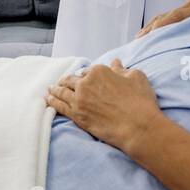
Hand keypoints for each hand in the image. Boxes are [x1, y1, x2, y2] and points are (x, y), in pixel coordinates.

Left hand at [45, 59, 161, 151]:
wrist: (137, 126)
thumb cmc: (140, 101)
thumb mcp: (136, 77)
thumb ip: (122, 69)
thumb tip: (115, 63)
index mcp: (99, 71)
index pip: (88, 71)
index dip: (87, 75)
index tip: (85, 78)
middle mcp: (86, 83)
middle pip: (72, 80)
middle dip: (66, 80)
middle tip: (61, 82)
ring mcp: (79, 100)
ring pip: (62, 92)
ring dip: (55, 89)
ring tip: (50, 89)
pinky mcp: (77, 116)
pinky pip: (60, 107)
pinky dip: (53, 102)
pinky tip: (49, 100)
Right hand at [136, 0, 189, 38]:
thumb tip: (180, 53)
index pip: (178, 15)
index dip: (163, 26)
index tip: (151, 36)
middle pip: (168, 15)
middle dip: (153, 28)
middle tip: (140, 41)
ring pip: (165, 16)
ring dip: (152, 28)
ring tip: (139, 39)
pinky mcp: (186, 10)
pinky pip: (167, 17)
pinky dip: (157, 26)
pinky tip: (146, 34)